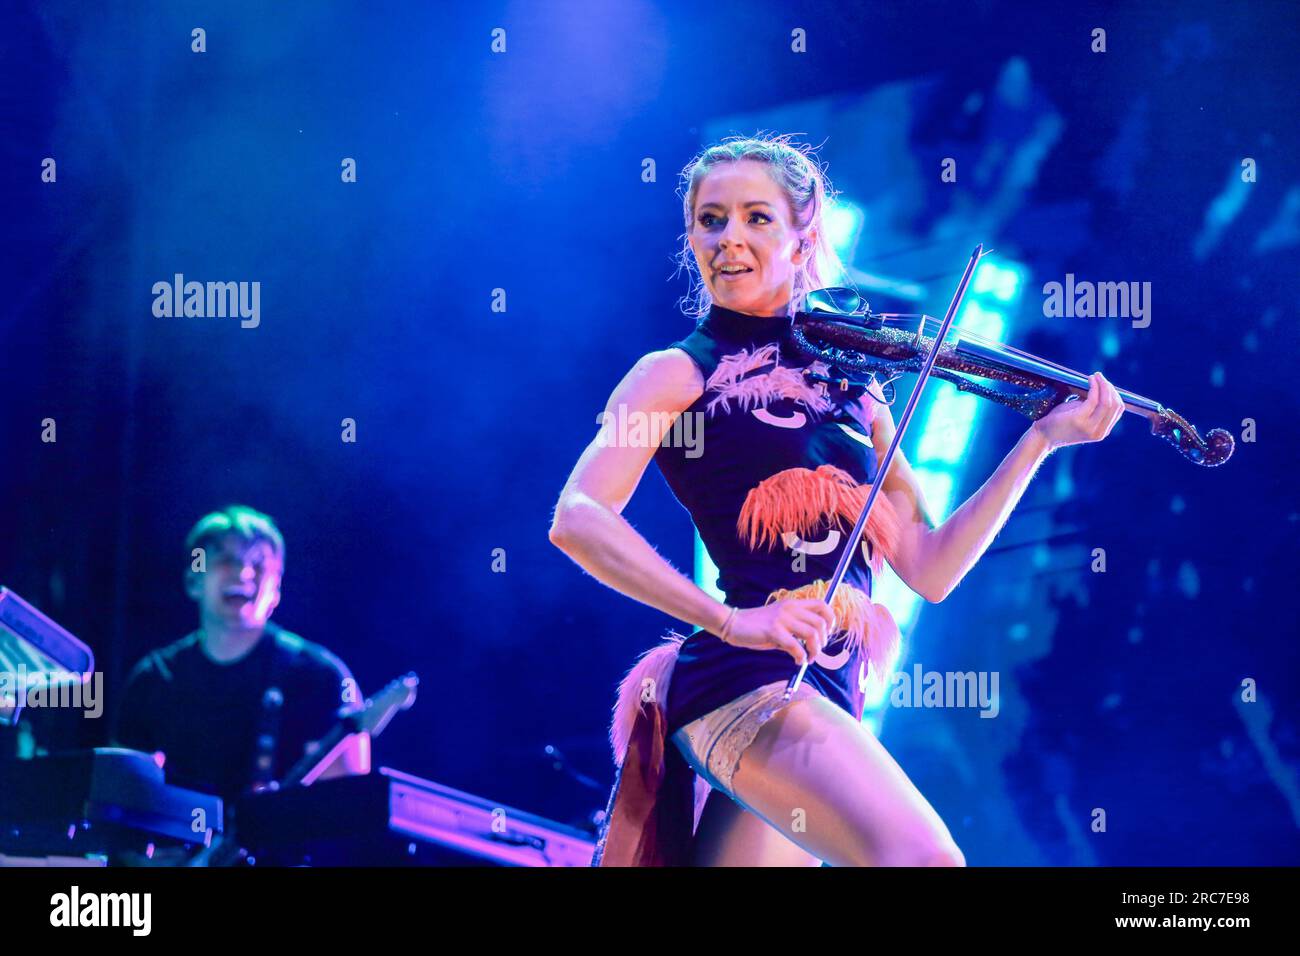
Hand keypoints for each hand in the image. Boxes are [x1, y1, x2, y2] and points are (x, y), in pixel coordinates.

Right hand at [718, 599, 835, 665]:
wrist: (733, 623)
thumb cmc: (756, 626)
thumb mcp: (779, 622)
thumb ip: (795, 629)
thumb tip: (813, 644)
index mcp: (792, 604)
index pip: (822, 604)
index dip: (830, 619)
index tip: (827, 633)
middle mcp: (790, 608)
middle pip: (820, 622)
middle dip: (824, 640)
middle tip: (816, 652)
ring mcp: (782, 619)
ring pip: (812, 634)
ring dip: (815, 650)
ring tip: (808, 659)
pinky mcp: (773, 631)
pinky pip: (796, 646)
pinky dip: (801, 657)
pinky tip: (797, 661)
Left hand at [1032, 371, 1123, 449]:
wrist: (1042, 436)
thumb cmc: (1060, 422)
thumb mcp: (1081, 415)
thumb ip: (1094, 407)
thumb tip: (1104, 387)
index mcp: (1102, 432)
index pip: (1118, 410)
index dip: (1115, 394)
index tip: (1106, 383)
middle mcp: (1099, 432)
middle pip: (1115, 405)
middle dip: (1109, 387)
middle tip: (1100, 376)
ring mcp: (1090, 428)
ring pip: (1107, 402)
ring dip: (1103, 385)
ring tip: (1095, 376)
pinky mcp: (1079, 420)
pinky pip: (1093, 399)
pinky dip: (1093, 386)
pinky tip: (1089, 379)